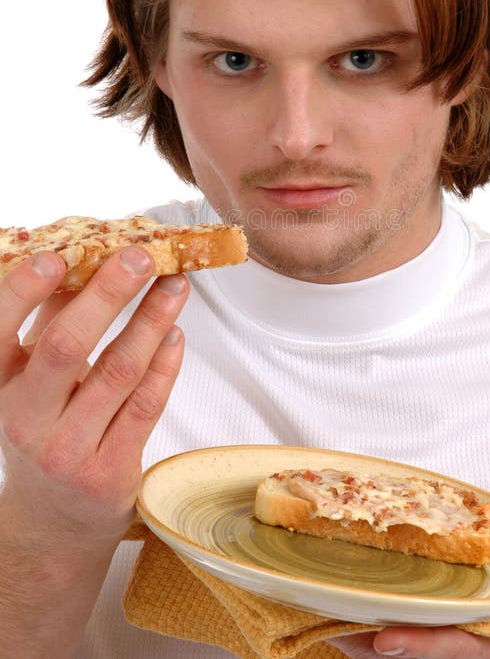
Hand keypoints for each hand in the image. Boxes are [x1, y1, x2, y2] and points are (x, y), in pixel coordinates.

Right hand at [0, 247, 188, 545]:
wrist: (53, 523)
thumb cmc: (45, 433)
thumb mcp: (30, 385)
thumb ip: (49, 326)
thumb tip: (81, 261)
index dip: (22, 293)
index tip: (55, 256)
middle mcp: (26, 421)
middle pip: (66, 348)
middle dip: (108, 295)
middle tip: (141, 257)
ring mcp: (69, 451)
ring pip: (118, 373)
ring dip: (152, 321)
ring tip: (175, 286)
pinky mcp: (111, 472)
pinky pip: (146, 406)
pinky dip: (166, 365)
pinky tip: (176, 335)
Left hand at [336, 553, 489, 657]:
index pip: (454, 648)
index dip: (421, 644)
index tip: (386, 639)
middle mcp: (463, 649)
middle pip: (411, 649)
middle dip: (371, 643)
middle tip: (332, 625)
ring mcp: (445, 645)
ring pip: (393, 646)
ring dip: (357, 634)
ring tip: (318, 615)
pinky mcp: (431, 635)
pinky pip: (393, 634)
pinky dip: (365, 623)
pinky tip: (334, 606)